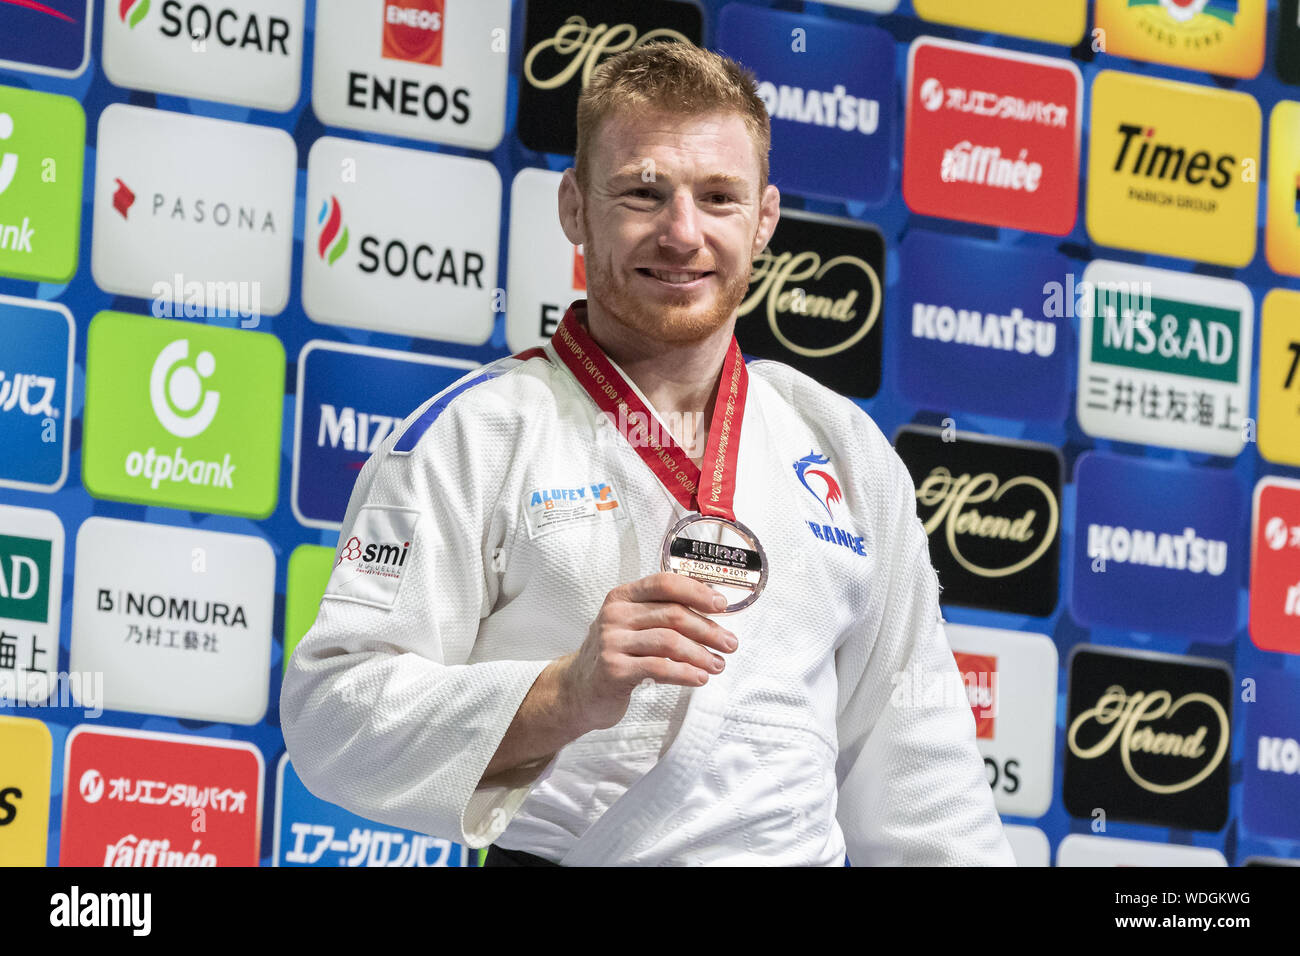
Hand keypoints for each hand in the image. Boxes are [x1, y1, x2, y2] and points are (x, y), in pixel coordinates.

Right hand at [559, 571, 739, 731]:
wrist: (577, 690)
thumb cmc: (614, 656)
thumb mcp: (630, 626)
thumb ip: (660, 615)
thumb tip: (710, 613)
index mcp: (622, 597)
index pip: (664, 584)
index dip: (697, 592)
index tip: (721, 605)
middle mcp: (615, 615)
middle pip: (672, 614)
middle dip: (708, 630)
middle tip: (729, 644)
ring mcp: (611, 642)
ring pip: (669, 641)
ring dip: (701, 654)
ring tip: (718, 665)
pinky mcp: (614, 670)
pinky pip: (659, 668)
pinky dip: (685, 673)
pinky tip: (699, 678)